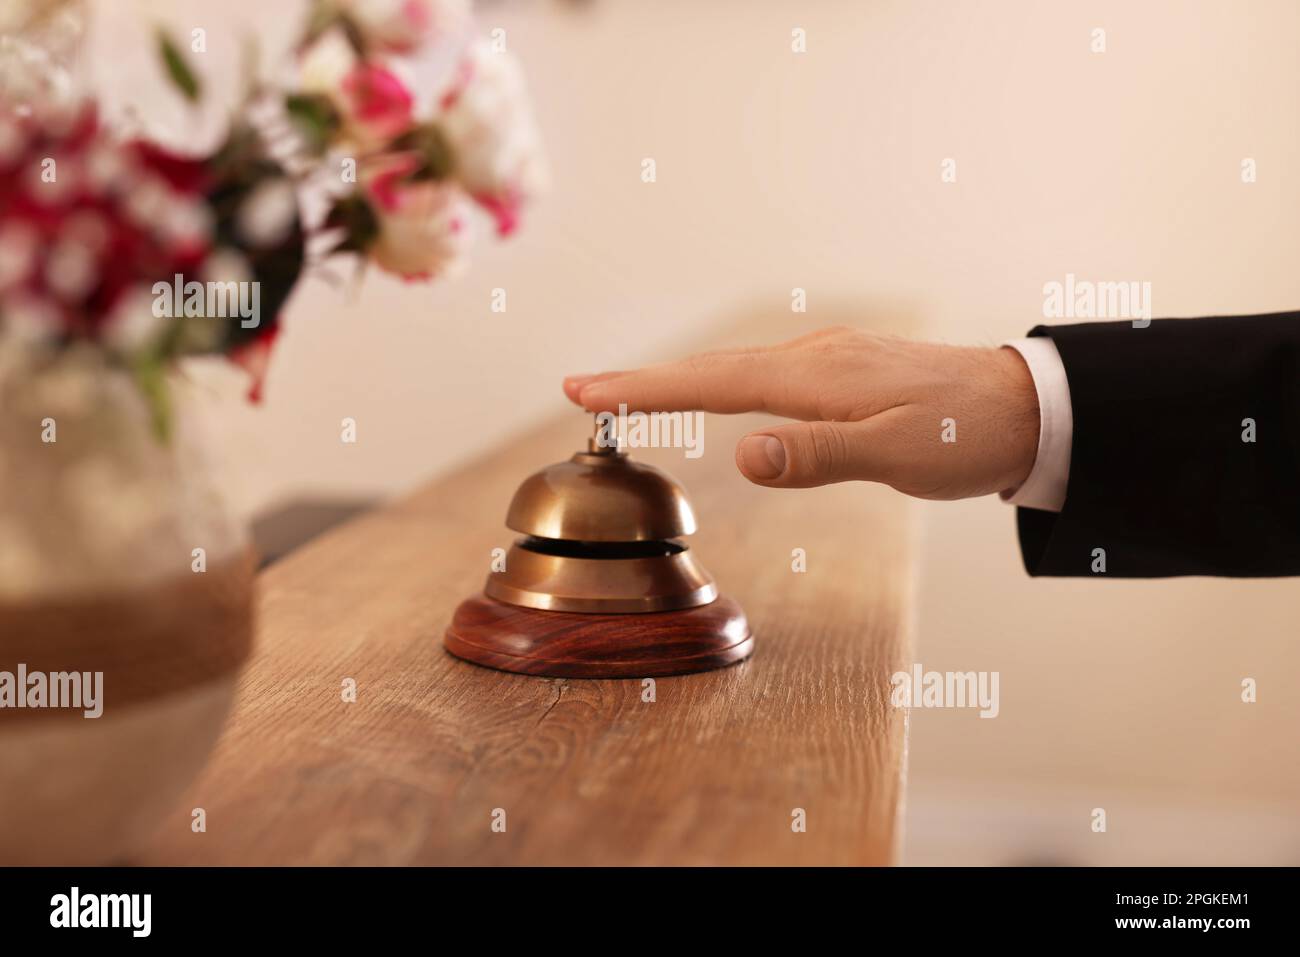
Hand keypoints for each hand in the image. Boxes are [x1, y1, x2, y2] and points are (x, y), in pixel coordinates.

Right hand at [562, 326, 1039, 499]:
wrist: (1027, 407)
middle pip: (711, 368)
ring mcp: (828, 358)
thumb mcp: (896, 455)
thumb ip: (817, 455)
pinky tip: (716, 391)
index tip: (585, 389)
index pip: (711, 383)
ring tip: (630, 392)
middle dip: (644, 379)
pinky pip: (763, 372)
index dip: (645, 388)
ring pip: (736, 368)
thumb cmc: (965, 437)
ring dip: (678, 379)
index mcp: (816, 377)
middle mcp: (813, 357)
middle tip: (581, 388)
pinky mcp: (842, 369)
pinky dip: (721, 382)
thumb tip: (741, 453)